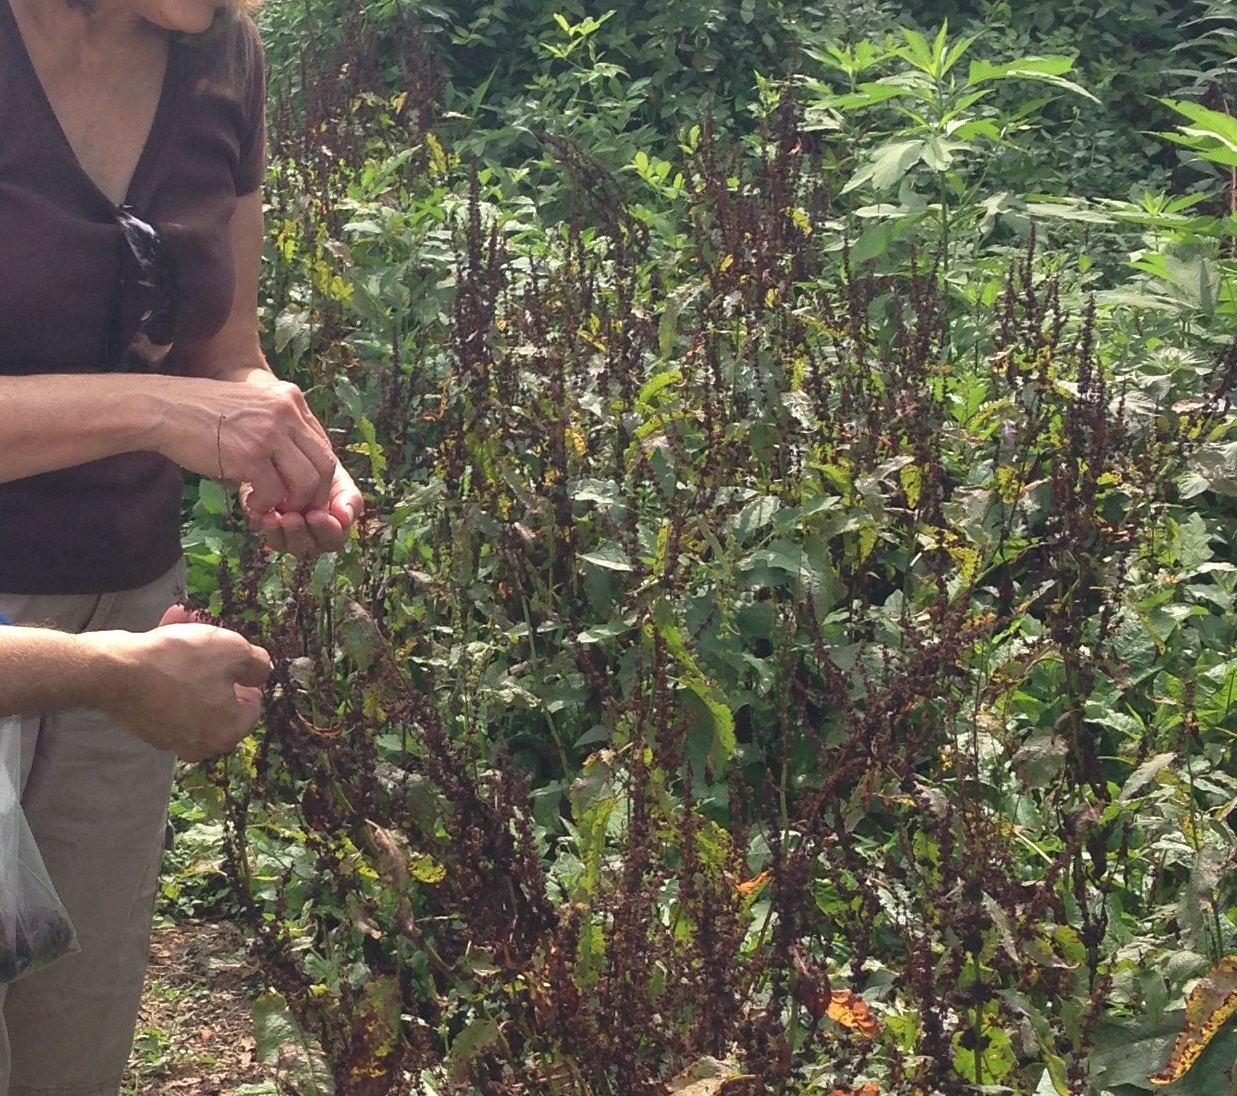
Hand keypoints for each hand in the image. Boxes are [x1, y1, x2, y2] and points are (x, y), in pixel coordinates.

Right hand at [84, 606, 271, 761]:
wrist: (112, 671)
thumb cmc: (180, 663)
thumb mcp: (234, 651)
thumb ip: (258, 663)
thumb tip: (260, 672)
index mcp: (225, 732)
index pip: (251, 708)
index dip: (248, 678)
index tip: (238, 657)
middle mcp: (197, 741)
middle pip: (219, 695)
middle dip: (216, 659)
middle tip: (213, 633)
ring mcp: (167, 733)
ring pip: (190, 685)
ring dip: (191, 653)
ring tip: (187, 621)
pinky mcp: (143, 719)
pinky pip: (166, 687)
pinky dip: (168, 661)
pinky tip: (167, 628)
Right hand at [146, 375, 337, 514]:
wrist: (164, 409)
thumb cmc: (205, 414)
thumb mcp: (253, 408)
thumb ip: (281, 428)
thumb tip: (303, 467)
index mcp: (290, 398)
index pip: (323, 444)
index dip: (318, 475)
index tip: (304, 491)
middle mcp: (286, 412)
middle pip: (324, 464)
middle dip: (314, 494)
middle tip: (294, 506)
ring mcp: (270, 433)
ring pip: (307, 482)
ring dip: (293, 503)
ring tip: (272, 506)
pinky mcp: (250, 455)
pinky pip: (275, 493)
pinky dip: (265, 506)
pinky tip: (249, 503)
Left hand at [246, 462, 363, 556]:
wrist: (294, 459)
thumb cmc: (323, 472)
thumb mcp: (342, 482)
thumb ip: (350, 499)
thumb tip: (344, 517)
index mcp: (334, 529)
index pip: (335, 539)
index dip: (326, 530)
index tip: (316, 515)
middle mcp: (312, 538)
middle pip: (308, 547)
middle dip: (299, 533)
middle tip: (291, 518)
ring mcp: (287, 536)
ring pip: (284, 545)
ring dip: (279, 532)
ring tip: (273, 516)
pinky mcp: (265, 528)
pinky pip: (264, 534)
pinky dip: (262, 525)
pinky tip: (261, 513)